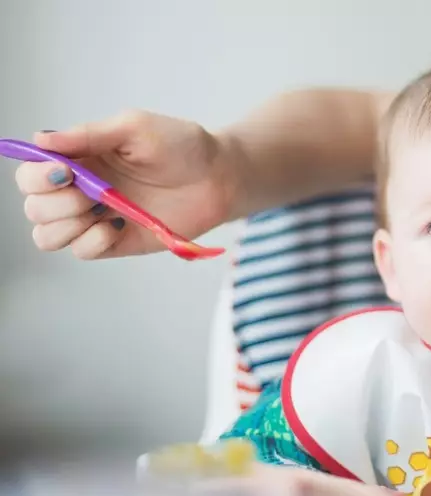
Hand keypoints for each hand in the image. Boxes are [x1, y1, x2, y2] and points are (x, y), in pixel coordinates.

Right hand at [13, 110, 237, 258]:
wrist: (220, 177)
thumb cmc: (182, 146)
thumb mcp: (134, 128)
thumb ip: (87, 134)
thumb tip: (39, 139)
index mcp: (81, 158)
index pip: (30, 173)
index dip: (35, 175)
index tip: (64, 171)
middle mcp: (82, 189)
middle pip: (34, 208)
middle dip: (53, 202)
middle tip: (91, 192)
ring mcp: (98, 218)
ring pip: (48, 235)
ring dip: (66, 224)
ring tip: (103, 209)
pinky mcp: (117, 242)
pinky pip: (82, 252)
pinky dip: (92, 241)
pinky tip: (118, 226)